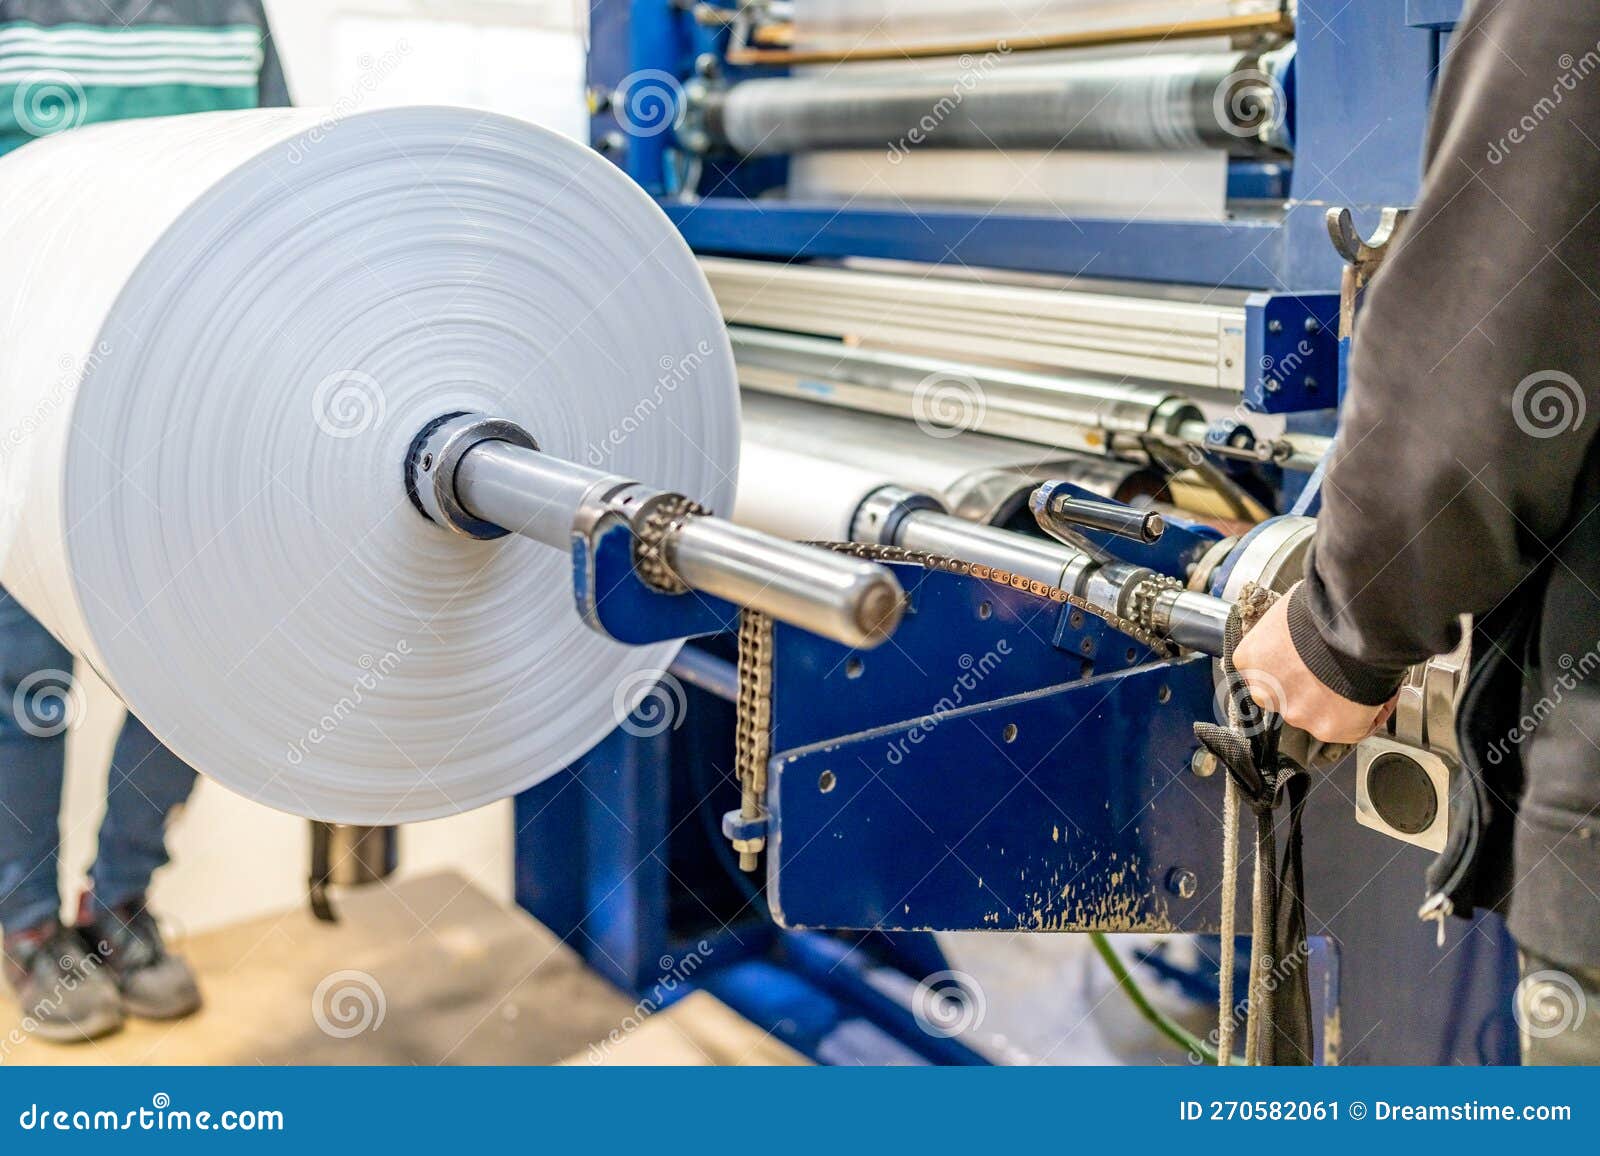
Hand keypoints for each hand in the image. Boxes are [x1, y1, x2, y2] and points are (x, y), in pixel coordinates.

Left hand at [1230, 584, 1393, 744]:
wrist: (1356, 622)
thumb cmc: (1324, 608)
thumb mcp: (1288, 610)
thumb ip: (1284, 631)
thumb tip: (1295, 630)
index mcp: (1249, 659)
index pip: (1264, 673)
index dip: (1288, 667)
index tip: (1304, 664)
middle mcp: (1265, 691)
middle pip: (1284, 697)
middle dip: (1305, 689)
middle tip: (1331, 673)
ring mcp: (1295, 713)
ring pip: (1315, 714)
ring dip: (1331, 703)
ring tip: (1355, 680)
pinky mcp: (1327, 729)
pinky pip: (1349, 728)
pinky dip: (1362, 716)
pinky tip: (1372, 695)